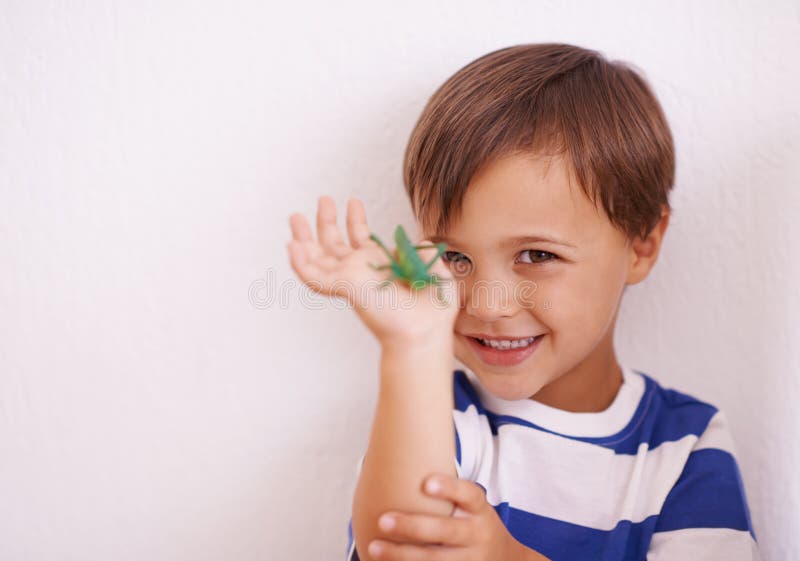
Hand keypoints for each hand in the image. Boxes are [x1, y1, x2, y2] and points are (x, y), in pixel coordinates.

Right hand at [287, 196, 457, 346]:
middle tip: (323, 199)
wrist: (426, 328)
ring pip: (316, 259)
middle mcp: (361, 271)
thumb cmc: (433, 309)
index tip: (353, 202)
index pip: (360, 240)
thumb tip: (419, 242)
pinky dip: (300, 263)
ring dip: (304, 237)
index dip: (355, 220)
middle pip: (334, 245)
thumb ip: (424, 252)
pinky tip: (292, 245)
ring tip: (295, 217)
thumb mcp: (435, 269)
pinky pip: (314, 277)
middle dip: (326, 221)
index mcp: (380, 266)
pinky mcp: (344, 287)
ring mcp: (350, 279)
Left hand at [367, 473, 547, 560]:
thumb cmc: (476, 525)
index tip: (425, 483)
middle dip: (412, 526)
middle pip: (445, 530)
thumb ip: (451, 493)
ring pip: (435, 559)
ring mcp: (471, 560)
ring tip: (375, 546)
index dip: (449, 488)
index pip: (469, 494)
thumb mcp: (474, 507)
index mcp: (480, 509)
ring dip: (402, 554)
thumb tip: (408, 456)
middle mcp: (478, 534)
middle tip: (383, 520)